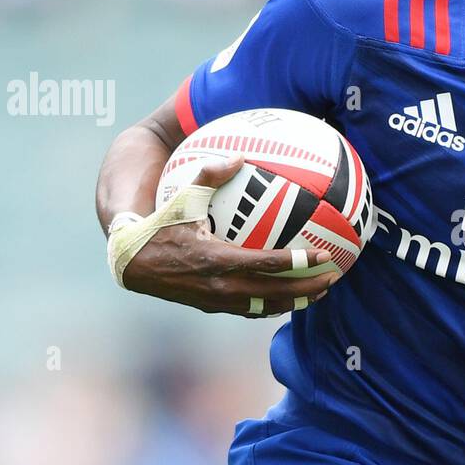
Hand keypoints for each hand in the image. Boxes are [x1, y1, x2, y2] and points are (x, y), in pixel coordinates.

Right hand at [120, 156, 338, 316]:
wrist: (130, 262)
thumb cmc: (158, 224)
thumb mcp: (183, 197)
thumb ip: (210, 175)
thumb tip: (238, 155)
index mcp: (218, 259)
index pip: (269, 263)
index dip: (299, 262)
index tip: (324, 256)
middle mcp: (221, 285)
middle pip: (276, 292)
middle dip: (307, 287)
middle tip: (333, 277)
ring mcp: (216, 300)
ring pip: (265, 306)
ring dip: (295, 301)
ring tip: (318, 294)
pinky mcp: (211, 306)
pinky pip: (249, 309)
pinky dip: (271, 306)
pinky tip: (286, 299)